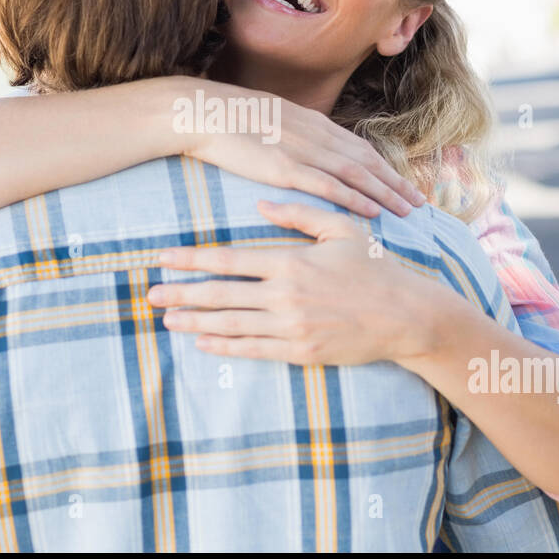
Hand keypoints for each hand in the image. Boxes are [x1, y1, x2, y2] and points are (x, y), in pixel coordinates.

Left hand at [147, 200, 440, 364]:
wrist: (407, 316)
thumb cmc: (375, 267)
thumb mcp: (341, 230)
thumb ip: (299, 214)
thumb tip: (259, 206)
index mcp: (291, 262)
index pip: (230, 261)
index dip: (193, 260)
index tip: (164, 258)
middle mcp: (286, 296)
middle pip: (221, 295)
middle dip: (182, 293)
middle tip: (151, 294)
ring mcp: (292, 327)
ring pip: (231, 325)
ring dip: (195, 321)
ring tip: (167, 319)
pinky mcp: (300, 351)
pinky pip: (253, 349)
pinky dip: (224, 346)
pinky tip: (202, 341)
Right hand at [166, 79, 425, 217]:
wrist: (203, 112)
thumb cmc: (229, 118)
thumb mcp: (270, 121)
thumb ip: (292, 136)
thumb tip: (300, 150)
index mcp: (314, 123)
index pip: (359, 148)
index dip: (384, 167)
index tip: (401, 183)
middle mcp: (317, 135)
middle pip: (368, 162)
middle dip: (396, 183)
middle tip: (419, 202)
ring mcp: (305, 151)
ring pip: (358, 175)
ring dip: (386, 195)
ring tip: (407, 212)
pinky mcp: (288, 169)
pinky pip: (331, 187)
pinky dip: (356, 200)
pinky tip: (373, 212)